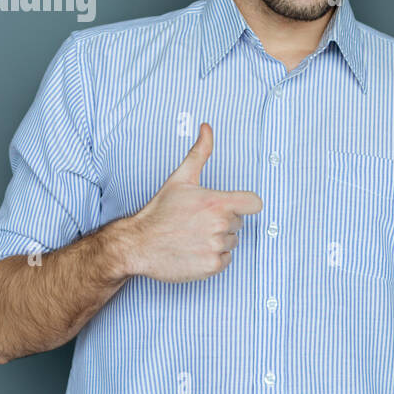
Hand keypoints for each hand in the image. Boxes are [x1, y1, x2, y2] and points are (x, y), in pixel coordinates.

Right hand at [119, 122, 262, 282]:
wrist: (138, 245)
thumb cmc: (160, 212)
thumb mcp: (180, 179)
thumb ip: (199, 153)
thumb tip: (206, 128)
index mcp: (217, 202)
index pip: (254, 203)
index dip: (245, 204)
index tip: (234, 206)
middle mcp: (220, 224)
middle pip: (239, 223)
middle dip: (223, 221)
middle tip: (198, 222)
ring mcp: (216, 246)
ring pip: (232, 241)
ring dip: (218, 240)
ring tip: (194, 236)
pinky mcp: (212, 266)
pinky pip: (226, 260)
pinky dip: (213, 257)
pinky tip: (195, 250)